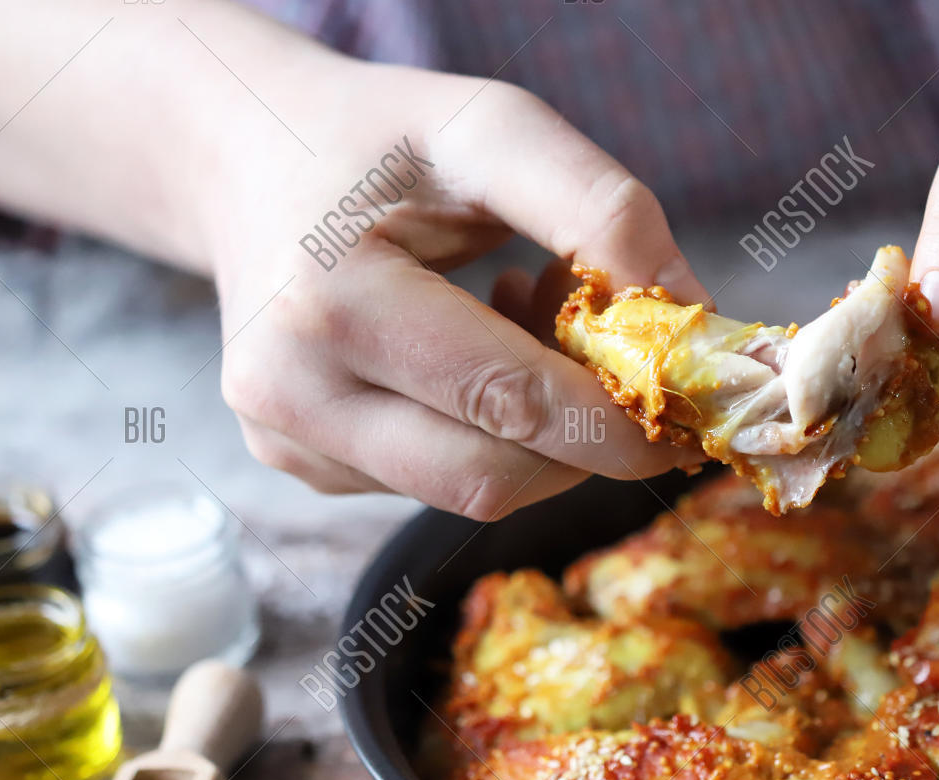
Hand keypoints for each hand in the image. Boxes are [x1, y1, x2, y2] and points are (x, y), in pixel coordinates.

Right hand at [209, 58, 705, 516]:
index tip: (690, 413)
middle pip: (495, 477)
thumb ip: (600, 210)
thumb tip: (691, 318)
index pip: (509, 403)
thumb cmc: (374, 140)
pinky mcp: (303, 465)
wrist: (248, 158)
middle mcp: (290, 393)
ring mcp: (287, 442)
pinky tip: (476, 354)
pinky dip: (490, 435)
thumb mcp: (489, 129)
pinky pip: (438, 483)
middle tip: (614, 355)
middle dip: (586, 438)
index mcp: (328, 303)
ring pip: (474, 492)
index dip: (617, 423)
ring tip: (525, 321)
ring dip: (540, 433)